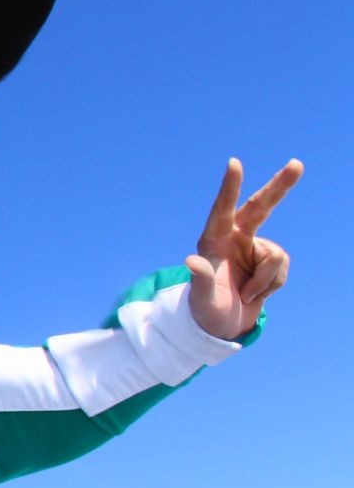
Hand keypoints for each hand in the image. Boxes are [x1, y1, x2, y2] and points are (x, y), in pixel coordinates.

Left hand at [187, 159, 302, 340]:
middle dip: (280, 186)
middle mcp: (234, 237)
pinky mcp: (268, 259)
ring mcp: (253, 247)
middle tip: (297, 164)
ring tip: (246, 294)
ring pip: (276, 256)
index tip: (234, 163)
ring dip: (264, 281)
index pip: (221, 210)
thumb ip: (200, 279)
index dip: (230, 187)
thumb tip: (191, 262)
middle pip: (260, 207)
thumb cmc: (206, 309)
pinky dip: (272, 285)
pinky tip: (256, 292)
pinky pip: (282, 268)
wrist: (222, 324)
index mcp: (212, 240)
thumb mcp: (201, 298)